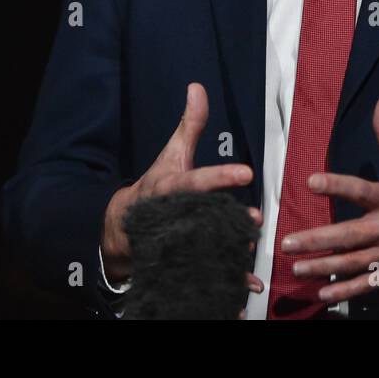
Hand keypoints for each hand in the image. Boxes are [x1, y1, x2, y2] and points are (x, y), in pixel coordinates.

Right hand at [102, 81, 264, 293]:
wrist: (124, 227)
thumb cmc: (156, 184)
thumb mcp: (171, 153)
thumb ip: (190, 125)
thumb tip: (198, 87)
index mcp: (171, 188)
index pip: (197, 180)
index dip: (220, 177)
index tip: (245, 172)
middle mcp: (174, 215)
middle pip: (203, 218)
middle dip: (228, 221)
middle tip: (254, 221)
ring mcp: (177, 240)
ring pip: (204, 249)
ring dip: (229, 257)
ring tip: (251, 262)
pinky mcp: (181, 259)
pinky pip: (205, 273)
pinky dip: (225, 285)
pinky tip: (246, 289)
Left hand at [280, 95, 378, 306]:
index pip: (360, 189)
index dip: (336, 184)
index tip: (310, 181)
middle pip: (349, 235)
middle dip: (317, 240)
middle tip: (287, 241)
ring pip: (353, 262)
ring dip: (323, 266)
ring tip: (295, 268)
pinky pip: (368, 284)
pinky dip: (346, 289)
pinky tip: (324, 292)